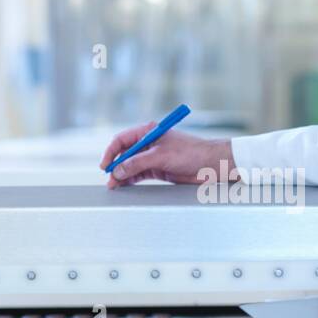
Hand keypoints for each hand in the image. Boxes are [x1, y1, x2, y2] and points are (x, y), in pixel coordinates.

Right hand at [99, 124, 237, 188]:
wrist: (212, 165)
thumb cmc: (192, 152)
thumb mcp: (161, 156)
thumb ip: (138, 163)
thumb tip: (118, 170)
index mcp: (149, 131)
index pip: (122, 139)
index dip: (111, 152)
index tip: (105, 165)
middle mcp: (149, 142)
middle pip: (125, 153)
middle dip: (116, 166)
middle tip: (109, 179)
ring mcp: (153, 156)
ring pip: (131, 165)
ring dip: (122, 175)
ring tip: (114, 186)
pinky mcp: (159, 169)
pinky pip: (139, 174)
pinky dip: (131, 179)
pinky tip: (125, 185)